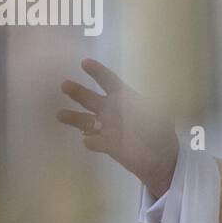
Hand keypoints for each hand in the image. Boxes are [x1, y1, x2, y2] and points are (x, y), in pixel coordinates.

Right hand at [57, 58, 178, 196]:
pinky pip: (93, 141)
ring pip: (86, 120)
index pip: (109, 82)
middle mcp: (112, 111)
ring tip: (60, 114)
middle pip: (90, 99)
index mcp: (124, 99)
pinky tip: (89, 140)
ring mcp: (107, 128)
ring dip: (74, 117)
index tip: (85, 63)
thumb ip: (150, 106)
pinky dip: (91, 140)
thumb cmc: (161, 132)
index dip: (98, 72)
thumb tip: (142, 97)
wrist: (160, 159)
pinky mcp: (106, 145)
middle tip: (64, 85)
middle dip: (78, 92)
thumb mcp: (160, 116)